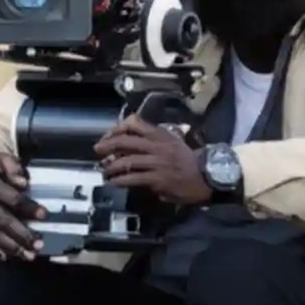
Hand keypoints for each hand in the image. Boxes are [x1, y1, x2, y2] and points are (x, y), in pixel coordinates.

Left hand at [94, 115, 211, 204]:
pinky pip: (133, 178)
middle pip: (127, 140)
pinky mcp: (157, 179)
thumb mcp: (173, 143)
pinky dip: (120, 180)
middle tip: (98, 149)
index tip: (110, 134)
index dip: (119, 127)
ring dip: (112, 165)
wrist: (206, 177)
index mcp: (161, 135)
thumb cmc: (188, 161)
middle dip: (108, 144)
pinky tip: (114, 182)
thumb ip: (154, 142)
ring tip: (105, 170)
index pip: (136, 123)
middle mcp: (158, 146)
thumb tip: (131, 147)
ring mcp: (157, 163)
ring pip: (127, 160)